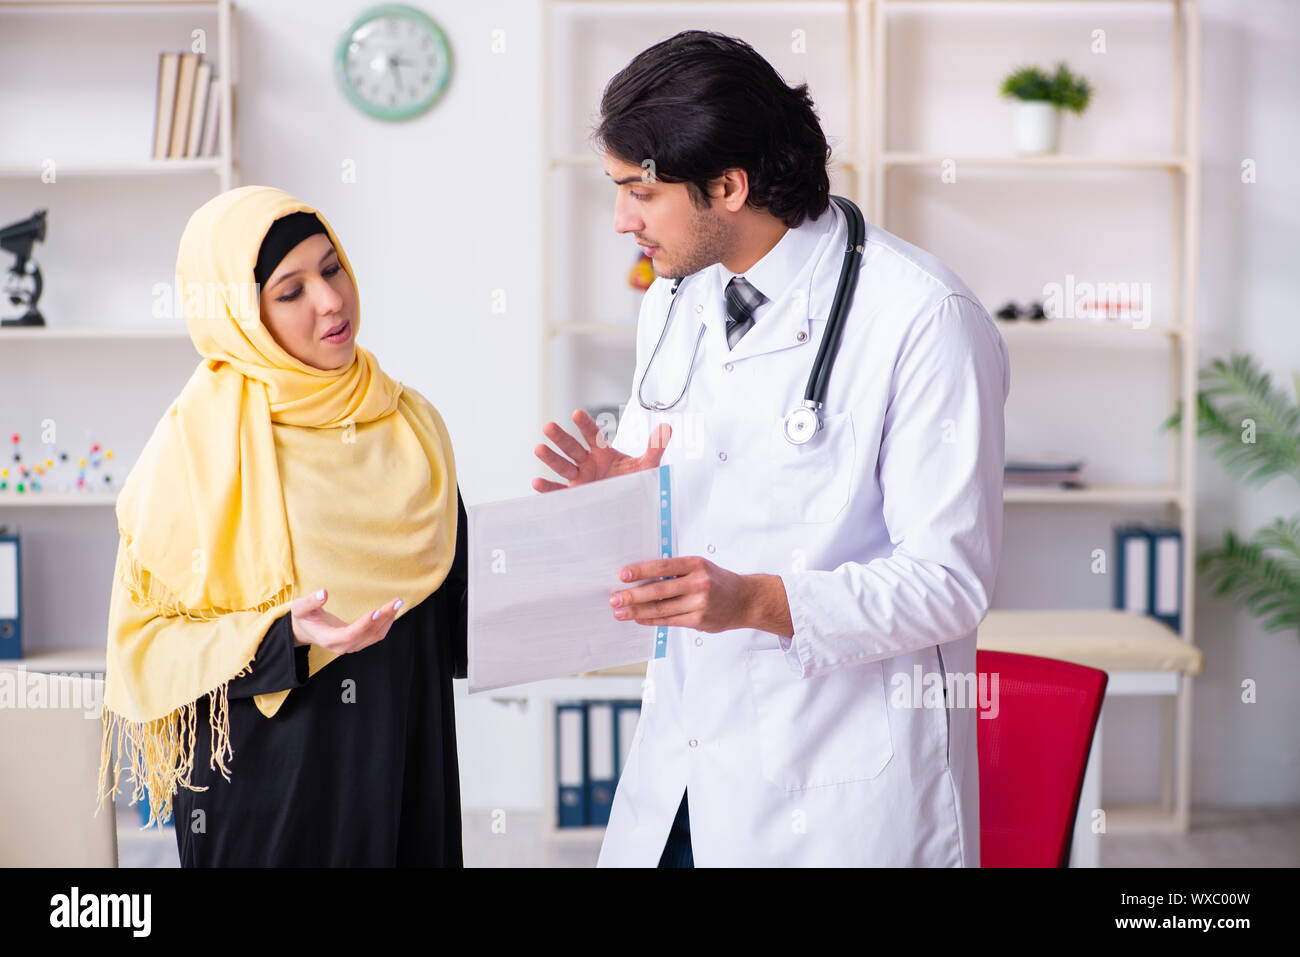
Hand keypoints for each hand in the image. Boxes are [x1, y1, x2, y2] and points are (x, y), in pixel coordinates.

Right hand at [290, 588, 403, 653]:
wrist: (305, 630)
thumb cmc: (303, 617)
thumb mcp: (300, 607)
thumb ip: (311, 601)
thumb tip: (324, 593)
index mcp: (328, 639)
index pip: (350, 634)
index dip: (364, 624)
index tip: (376, 611)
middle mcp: (342, 646)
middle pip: (367, 634)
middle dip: (383, 618)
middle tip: (396, 602)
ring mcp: (351, 646)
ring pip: (375, 636)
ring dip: (388, 620)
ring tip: (397, 603)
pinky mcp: (358, 642)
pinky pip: (376, 636)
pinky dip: (386, 624)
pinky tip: (392, 611)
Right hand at [531, 408, 670, 492]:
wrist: (632, 509)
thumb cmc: (636, 484)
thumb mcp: (647, 466)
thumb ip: (655, 447)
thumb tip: (667, 427)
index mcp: (603, 452)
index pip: (592, 435)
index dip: (584, 424)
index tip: (576, 413)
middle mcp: (587, 463)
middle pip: (572, 447)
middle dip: (560, 438)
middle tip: (548, 427)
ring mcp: (579, 479)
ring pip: (562, 466)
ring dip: (550, 458)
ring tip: (538, 448)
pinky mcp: (575, 496)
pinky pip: (559, 492)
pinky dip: (548, 488)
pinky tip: (536, 482)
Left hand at [606, 557, 793, 637]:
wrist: (745, 600)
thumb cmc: (718, 581)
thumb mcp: (700, 567)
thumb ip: (676, 571)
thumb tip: (642, 577)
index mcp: (696, 564)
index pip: (663, 566)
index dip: (641, 570)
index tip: (623, 575)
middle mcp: (698, 583)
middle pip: (659, 590)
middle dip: (633, 595)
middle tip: (614, 598)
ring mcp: (699, 603)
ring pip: (661, 608)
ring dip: (637, 611)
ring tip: (620, 612)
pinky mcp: (699, 620)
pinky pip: (669, 621)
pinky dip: (652, 620)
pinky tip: (639, 619)